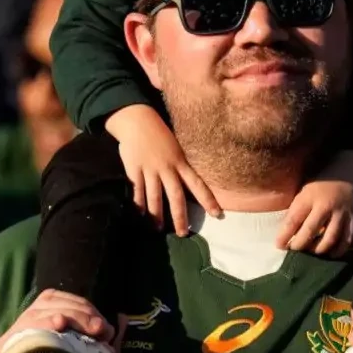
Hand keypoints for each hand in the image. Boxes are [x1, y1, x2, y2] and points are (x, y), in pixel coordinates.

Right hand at [0, 290, 109, 352]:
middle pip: (45, 304)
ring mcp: (8, 350)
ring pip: (33, 315)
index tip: (102, 324)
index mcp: (34, 336)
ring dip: (66, 315)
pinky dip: (41, 326)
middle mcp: (18, 338)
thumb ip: (99, 348)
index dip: (79, 304)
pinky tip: (59, 327)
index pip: (52, 301)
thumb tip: (121, 320)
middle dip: (78, 310)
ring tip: (90, 329)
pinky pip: (19, 336)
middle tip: (100, 328)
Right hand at [105, 105, 220, 234]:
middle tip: (183, 234)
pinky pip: (137, 189)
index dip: (208, 199)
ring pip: (155, 196)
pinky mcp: (134, 169)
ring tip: (158, 229)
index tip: (218, 214)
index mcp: (180, 162)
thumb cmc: (158, 133)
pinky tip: (139, 213)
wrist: (137, 119)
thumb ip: (180, 164)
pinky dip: (138, 202)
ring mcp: (150, 169)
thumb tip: (189, 182)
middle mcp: (167, 168)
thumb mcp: (176, 147)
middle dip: (180, 216)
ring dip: (157, 214)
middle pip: (176, 196)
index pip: (198, 184)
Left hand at [276, 177, 352, 255]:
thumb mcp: (304, 189)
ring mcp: (342, 213)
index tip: (279, 246)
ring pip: (329, 239)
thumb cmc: (321, 180)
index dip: (284, 236)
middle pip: (310, 232)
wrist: (350, 169)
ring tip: (312, 252)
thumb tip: (286, 231)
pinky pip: (347, 239)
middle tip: (294, 250)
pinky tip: (331, 253)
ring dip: (318, 250)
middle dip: (300, 245)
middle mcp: (326, 205)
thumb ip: (297, 208)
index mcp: (309, 196)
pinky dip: (339, 250)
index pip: (293, 220)